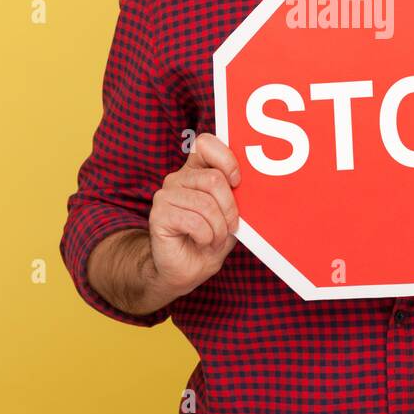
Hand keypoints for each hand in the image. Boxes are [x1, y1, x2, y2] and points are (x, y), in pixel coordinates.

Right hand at [148, 132, 241, 297]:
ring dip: (218, 228)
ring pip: (206, 203)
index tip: (238, 182)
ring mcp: (166, 195)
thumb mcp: (230, 215)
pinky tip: (201, 241)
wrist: (186, 270)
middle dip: (230, 208)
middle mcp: (178, 178)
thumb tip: (254, 183)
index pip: (205, 143)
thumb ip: (236, 195)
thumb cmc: (210, 240)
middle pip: (214, 178)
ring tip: (214, 238)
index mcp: (196, 171)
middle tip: (230, 226)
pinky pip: (193, 221)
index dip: (226, 159)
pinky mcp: (158, 214)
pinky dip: (206, 236)